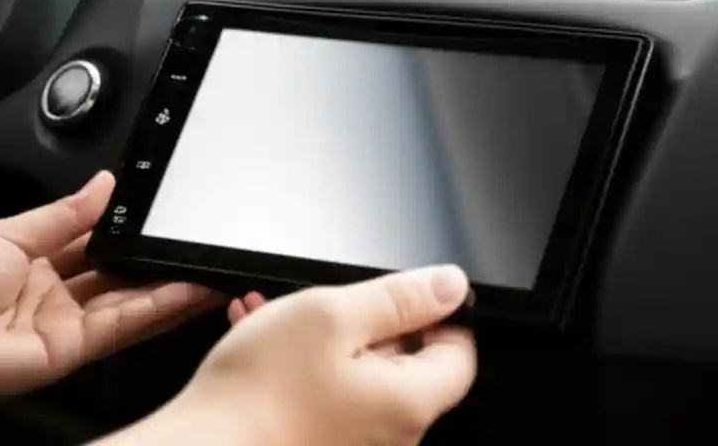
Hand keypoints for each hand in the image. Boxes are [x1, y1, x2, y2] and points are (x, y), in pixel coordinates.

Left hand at [0, 171, 222, 407]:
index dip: (142, 238)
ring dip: (178, 289)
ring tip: (217, 270)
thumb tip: (106, 186)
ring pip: (136, 305)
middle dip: (169, 265)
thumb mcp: (11, 230)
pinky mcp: (70, 351)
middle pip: (128, 279)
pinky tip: (190, 291)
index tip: (177, 223)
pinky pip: (123, 326)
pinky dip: (160, 309)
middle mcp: (62, 298)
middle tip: (210, 248)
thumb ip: (66, 213)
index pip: (107, 248)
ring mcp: (68, 327)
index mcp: (45, 265)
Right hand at [103, 266, 476, 444]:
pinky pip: (332, 400)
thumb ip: (401, 297)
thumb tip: (450, 285)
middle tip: (326, 300)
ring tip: (278, 314)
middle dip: (367, 321)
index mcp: (409, 403)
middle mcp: (392, 436)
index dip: (438, 313)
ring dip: (326, 340)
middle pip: (407, 365)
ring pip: (360, 377)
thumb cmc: (257, 392)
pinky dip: (307, 369)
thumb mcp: (333, 315)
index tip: (406, 292)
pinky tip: (268, 343)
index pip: (460, 352)